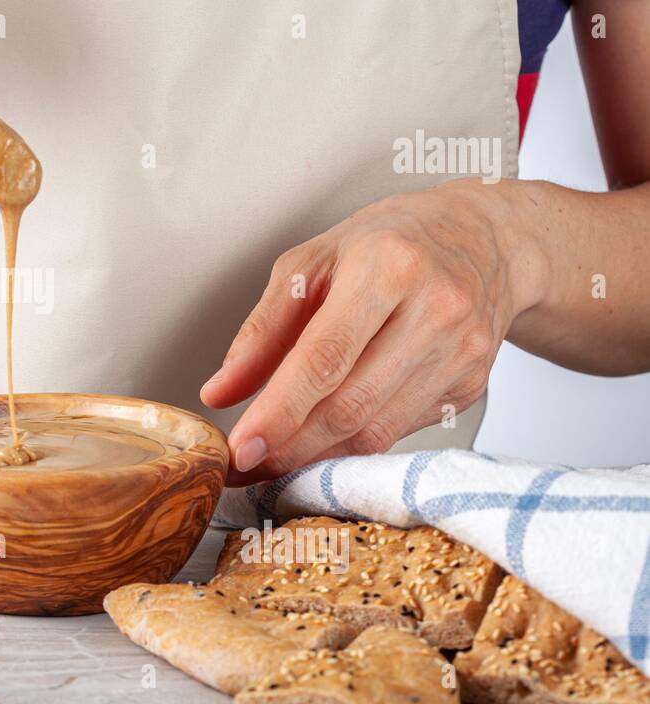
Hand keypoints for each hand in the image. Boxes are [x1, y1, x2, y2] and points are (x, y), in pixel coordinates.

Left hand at [201, 178, 543, 485]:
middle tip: (246, 464)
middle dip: (289, 446)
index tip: (242, 446)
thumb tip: (220, 392)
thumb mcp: (312, 262)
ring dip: (317, 455)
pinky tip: (325, 438)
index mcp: (388, 267)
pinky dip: (353, 443)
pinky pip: (399, 432)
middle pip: (350, 405)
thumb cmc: (388, 243)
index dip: (279, 411)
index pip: (324, 358)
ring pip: (375, 431)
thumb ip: (262, 329)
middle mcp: (435, 310)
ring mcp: (461, 353)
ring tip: (275, 458)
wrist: (483, 239)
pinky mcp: (471, 385)